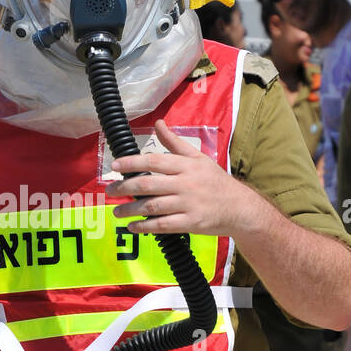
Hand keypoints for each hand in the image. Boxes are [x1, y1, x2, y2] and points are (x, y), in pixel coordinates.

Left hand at [106, 118, 252, 236]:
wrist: (240, 208)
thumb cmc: (216, 181)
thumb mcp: (198, 158)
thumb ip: (175, 143)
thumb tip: (158, 123)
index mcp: (186, 165)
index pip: (154, 160)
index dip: (132, 162)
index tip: (115, 166)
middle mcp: (186, 183)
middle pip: (149, 184)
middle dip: (125, 187)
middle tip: (109, 191)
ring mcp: (188, 204)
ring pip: (152, 206)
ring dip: (131, 209)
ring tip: (116, 212)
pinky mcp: (191, 223)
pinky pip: (163, 225)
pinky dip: (145, 226)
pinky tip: (133, 227)